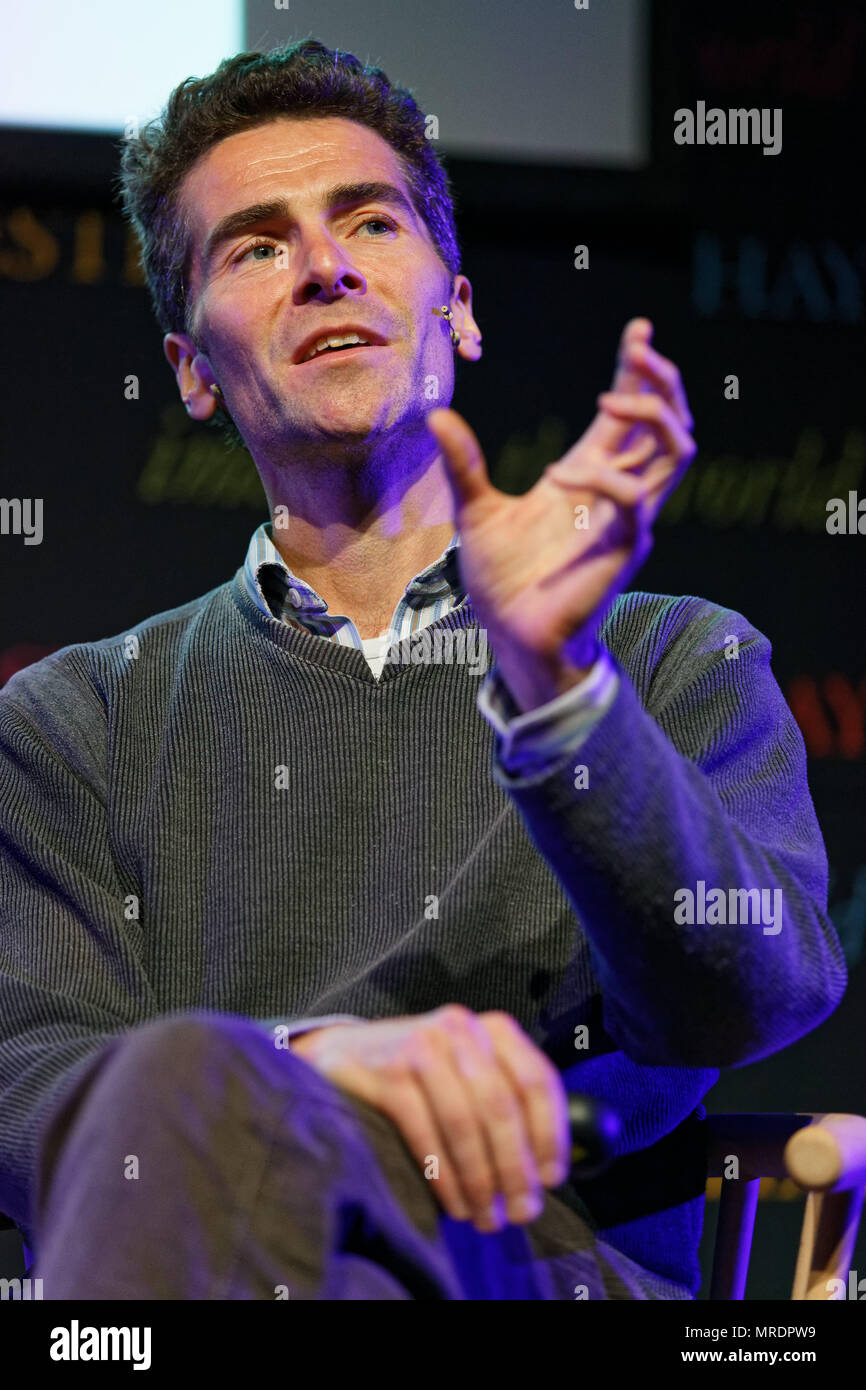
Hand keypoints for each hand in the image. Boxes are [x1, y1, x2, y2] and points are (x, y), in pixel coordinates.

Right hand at [290, 1006, 569, 1232]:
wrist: (345, 1054)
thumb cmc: (422, 1075)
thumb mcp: (470, 1072)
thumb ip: (506, 1102)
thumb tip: (543, 1172)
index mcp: (493, 1029)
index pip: (536, 1081)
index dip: (549, 1134)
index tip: (552, 1179)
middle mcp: (459, 1029)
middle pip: (501, 1105)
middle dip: (516, 1168)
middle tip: (521, 1213)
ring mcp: (421, 1047)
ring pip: (464, 1121)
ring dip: (480, 1179)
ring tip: (486, 1218)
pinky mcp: (387, 1073)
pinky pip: (425, 1132)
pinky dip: (445, 1176)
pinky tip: (455, 1203)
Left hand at [425, 318, 696, 712]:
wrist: (512, 636)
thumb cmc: (502, 580)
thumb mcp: (474, 510)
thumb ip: (464, 463)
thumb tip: (435, 414)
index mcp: (588, 475)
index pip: (629, 413)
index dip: (638, 371)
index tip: (637, 329)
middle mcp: (617, 491)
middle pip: (669, 421)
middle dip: (660, 379)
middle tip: (638, 348)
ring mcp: (628, 518)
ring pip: (676, 450)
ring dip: (653, 413)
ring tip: (609, 397)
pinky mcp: (625, 547)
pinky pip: (634, 499)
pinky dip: (603, 477)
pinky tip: (560, 475)